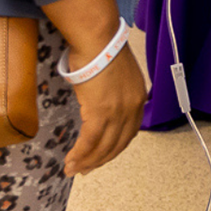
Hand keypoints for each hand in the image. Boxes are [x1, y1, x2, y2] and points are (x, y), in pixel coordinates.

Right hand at [63, 42, 145, 175]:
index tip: (102, 157)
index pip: (129, 132)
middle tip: (85, 170)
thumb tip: (102, 101)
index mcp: (138, 98)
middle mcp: (133, 108)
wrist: (99, 40)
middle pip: (118, 144)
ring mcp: (118, 111)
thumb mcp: (117, 74)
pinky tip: (71, 161)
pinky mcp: (101, 112)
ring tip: (73, 169)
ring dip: (87, 161)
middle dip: (100, 160)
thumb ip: (115, 92)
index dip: (114, 148)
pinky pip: (90, 140)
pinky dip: (81, 153)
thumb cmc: (102, 50)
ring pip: (103, 146)